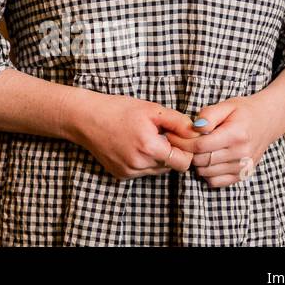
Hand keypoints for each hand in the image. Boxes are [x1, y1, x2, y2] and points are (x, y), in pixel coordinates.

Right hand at [70, 92, 200, 179]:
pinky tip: (131, 145)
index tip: (173, 135)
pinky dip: (142, 160)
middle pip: (171, 166)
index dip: (184, 149)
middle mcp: (139, 164)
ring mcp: (129, 172)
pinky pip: (142, 171)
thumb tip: (200, 131)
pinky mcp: (120, 175)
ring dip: (157, 157)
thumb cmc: (118, 109)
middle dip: (170, 152)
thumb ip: (178, 122)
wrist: (85, 117)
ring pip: (157, 170)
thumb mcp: (151, 109)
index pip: (184, 163)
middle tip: (157, 134)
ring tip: (143, 138)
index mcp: (149, 147)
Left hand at [163, 95, 275, 187]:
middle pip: (202, 160)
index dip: (182, 142)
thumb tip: (195, 127)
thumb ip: (209, 115)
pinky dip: (206, 174)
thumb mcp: (226, 105)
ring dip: (195, 163)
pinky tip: (206, 160)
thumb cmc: (243, 112)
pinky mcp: (243, 175)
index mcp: (236, 135)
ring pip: (207, 173)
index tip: (171, 135)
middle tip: (178, 143)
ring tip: (193, 150)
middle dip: (186, 152)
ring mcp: (243, 167)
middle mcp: (241, 154)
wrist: (267, 121)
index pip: (200, 146)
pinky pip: (216, 182)